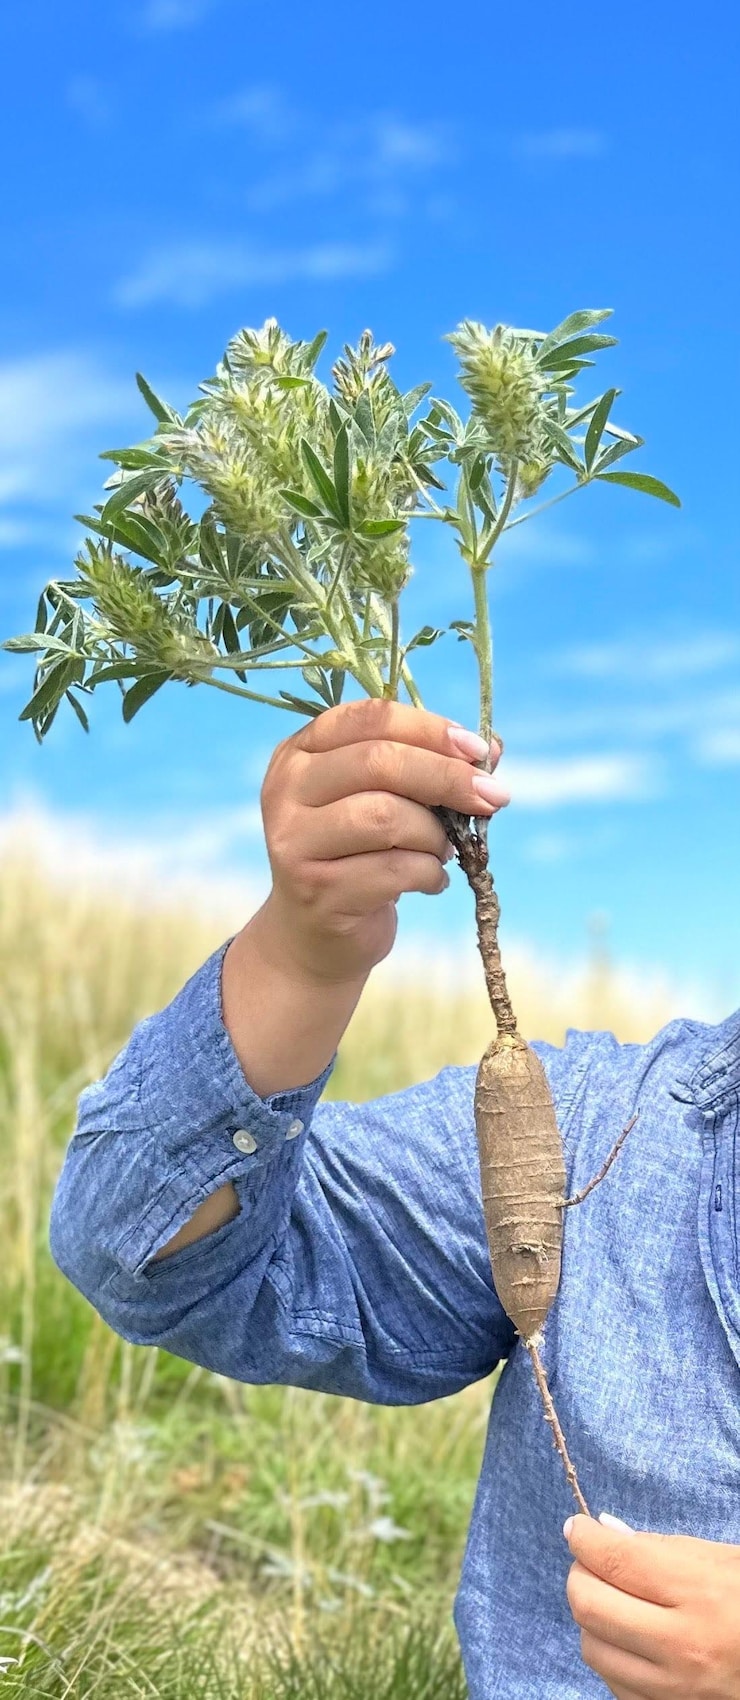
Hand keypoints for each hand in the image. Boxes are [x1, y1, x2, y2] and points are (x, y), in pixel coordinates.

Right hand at [258, 697, 506, 985]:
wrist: (316, 934)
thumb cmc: (358, 854)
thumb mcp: (386, 800)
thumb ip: (429, 767)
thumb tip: (493, 747)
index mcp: (301, 751)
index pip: (369, 718)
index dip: (430, 728)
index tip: (477, 750)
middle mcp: (287, 789)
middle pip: (378, 763)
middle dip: (447, 777)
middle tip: (493, 797)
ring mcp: (294, 842)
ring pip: (385, 817)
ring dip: (435, 834)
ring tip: (444, 850)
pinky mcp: (315, 890)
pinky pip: (393, 870)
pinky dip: (429, 873)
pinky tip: (432, 881)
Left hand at [565, 1512, 739, 1697]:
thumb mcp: (722, 1560)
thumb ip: (660, 1547)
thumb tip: (604, 1532)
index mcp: (701, 1594)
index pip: (616, 1560)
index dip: (584, 1537)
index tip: (577, 1528)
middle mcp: (684, 1645)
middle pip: (591, 1605)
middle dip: (580, 1574)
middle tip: (590, 1561)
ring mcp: (675, 1688)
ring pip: (593, 1647)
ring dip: (591, 1616)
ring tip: (611, 1598)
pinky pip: (612, 1682)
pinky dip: (610, 1653)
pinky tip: (629, 1637)